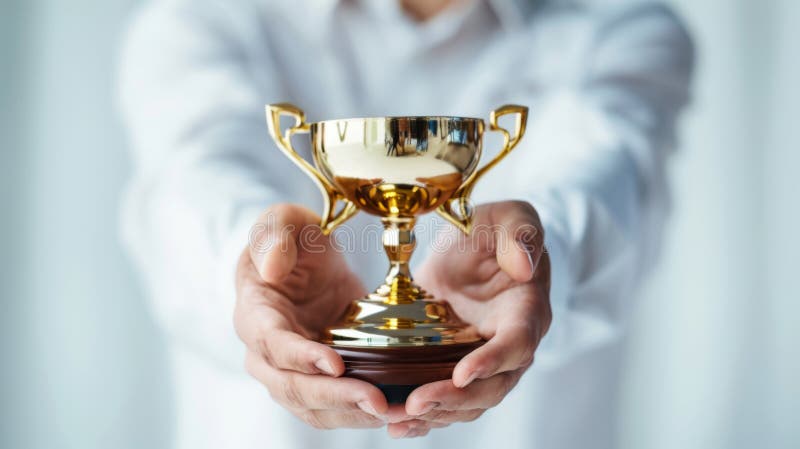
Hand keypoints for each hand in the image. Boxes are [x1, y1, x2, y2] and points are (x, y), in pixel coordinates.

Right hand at [234, 204, 388, 428]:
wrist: (306, 259)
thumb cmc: (292, 238)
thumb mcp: (284, 221)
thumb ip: (274, 235)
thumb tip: (271, 269)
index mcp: (254, 313)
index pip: (272, 344)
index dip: (301, 357)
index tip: (335, 363)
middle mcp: (265, 353)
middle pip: (292, 387)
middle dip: (335, 397)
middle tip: (376, 400)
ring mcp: (290, 371)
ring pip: (313, 408)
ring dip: (351, 413)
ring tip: (391, 411)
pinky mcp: (316, 379)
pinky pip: (333, 407)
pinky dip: (359, 414)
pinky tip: (393, 409)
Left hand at [388, 201, 551, 437]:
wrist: (473, 244)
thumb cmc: (496, 228)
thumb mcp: (511, 215)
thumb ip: (521, 233)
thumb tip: (524, 266)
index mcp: (528, 311)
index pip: (518, 344)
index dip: (493, 361)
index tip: (462, 372)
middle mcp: (510, 344)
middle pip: (493, 385)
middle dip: (455, 398)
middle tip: (417, 403)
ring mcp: (483, 358)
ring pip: (468, 401)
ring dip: (436, 415)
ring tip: (399, 420)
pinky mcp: (456, 363)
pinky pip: (447, 397)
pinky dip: (425, 415)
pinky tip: (397, 423)